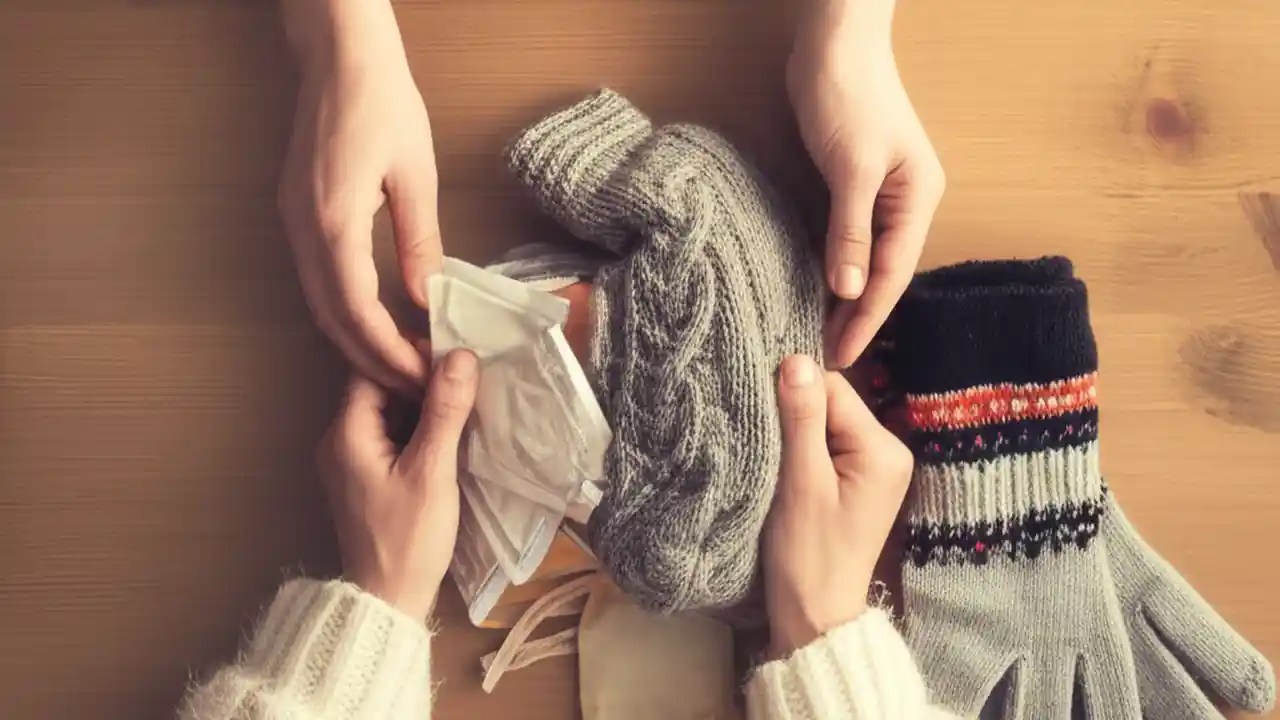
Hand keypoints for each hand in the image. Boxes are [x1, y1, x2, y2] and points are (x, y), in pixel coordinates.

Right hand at [280, 0, 440, 392]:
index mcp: (332, 224)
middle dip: (372, 359)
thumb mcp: (416, 176)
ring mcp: (292, 223)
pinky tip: (378, 320)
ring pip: (320, 303)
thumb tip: (429, 299)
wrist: (339, 54)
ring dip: (357, 339)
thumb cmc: (382, 102)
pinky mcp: (296, 213)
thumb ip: (419, 243)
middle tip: (414, 386)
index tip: (422, 375)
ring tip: (401, 362)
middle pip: (331, 319)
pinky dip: (346, 310)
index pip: (357, 313)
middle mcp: (302, 230)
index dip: (389, 352)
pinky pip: (318, 279)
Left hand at [317, 349, 478, 618]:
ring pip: (388, 414)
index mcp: (347, 433)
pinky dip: (418, 429)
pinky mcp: (367, 479)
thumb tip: (460, 355)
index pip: (372, 371)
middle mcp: (341, 441)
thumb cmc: (408, 538)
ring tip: (464, 397)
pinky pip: (392, 438)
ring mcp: (352, 462)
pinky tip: (449, 430)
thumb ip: (444, 412)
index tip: (451, 354)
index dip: (409, 358)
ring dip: (422, 405)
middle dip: (420, 380)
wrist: (389, 600)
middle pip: (380, 390)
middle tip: (465, 374)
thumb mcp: (432, 471)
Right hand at [763, 354, 912, 655]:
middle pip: (833, 404)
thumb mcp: (801, 482)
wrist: (816, 614)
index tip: (763, 422)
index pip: (833, 389)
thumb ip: (802, 419)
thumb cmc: (807, 554)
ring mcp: (876, 467)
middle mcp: (890, 450)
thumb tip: (796, 358)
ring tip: (775, 463)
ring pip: (826, 423)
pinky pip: (828, 445)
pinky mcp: (858, 480)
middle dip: (796, 416)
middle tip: (767, 448)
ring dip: (797, 435)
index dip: (793, 397)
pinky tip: (786, 471)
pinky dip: (803, 451)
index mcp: (884, 449)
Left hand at [788, 0, 944, 366]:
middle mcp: (905, 205)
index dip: (866, 319)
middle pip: (880, 274)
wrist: (833, 41)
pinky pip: (842, 240)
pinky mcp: (849, 187)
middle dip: (856, 317)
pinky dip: (829, 267)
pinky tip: (811, 290)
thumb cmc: (850, 95)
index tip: (841, 357)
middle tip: (824, 359)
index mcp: (918, 201)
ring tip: (816, 335)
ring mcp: (878, 197)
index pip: (892, 275)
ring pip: (861, 260)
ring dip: (841, 297)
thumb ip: (850, 229)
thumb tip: (848, 289)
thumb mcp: (852, 166)